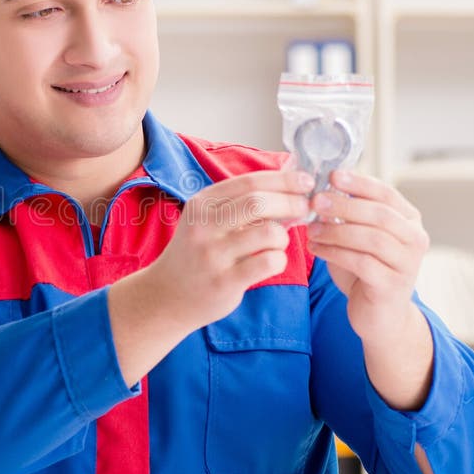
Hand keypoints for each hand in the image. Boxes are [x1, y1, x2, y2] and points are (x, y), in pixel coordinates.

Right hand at [150, 169, 312, 332]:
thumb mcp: (205, 220)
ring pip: (269, 233)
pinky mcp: (224, 281)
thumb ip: (239, 202)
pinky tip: (271, 261)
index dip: (284, 179)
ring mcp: (213, 255)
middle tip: (305, 208)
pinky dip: (279, 259)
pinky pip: (268, 263)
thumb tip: (287, 179)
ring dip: (283, 236)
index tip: (306, 181)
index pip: (249, 182)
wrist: (167, 295)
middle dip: (292, 202)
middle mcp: (204, 226)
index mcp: (201, 204)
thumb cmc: (196, 253)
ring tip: (277, 242)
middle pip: (259, 202)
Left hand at [305, 169, 429, 343]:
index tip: (333, 175)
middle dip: (345, 206)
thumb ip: (348, 215)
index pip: (387, 194)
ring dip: (336, 231)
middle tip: (316, 201)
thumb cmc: (365, 270)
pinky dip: (335, 253)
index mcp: (409, 220)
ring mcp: (407, 264)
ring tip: (311, 229)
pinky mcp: (392, 286)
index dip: (359, 183)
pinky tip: (317, 248)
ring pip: (371, 239)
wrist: (379, 315)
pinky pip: (362, 263)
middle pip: (380, 215)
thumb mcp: (357, 237)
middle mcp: (415, 239)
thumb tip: (320, 189)